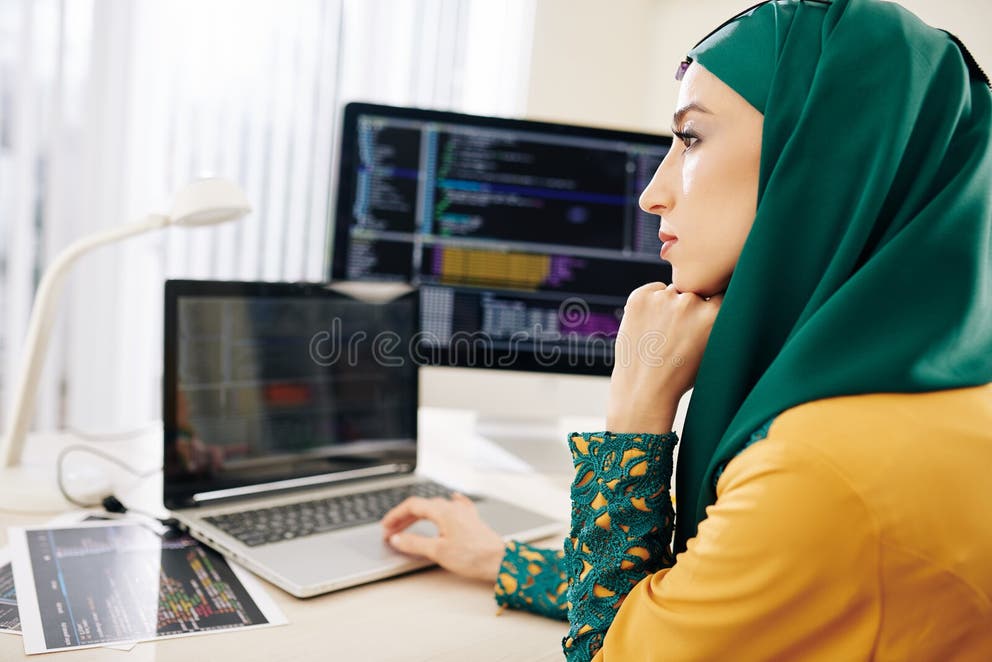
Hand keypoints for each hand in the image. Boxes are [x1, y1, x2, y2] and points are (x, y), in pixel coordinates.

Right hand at [380, 493, 505, 582]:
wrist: (500, 561)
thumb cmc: (473, 556)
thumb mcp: (438, 551)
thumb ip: (414, 543)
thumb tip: (397, 538)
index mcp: (443, 511)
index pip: (412, 506)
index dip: (395, 516)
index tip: (385, 527)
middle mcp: (453, 507)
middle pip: (422, 506)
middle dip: (404, 518)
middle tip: (391, 531)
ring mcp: (464, 513)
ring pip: (436, 507)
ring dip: (419, 515)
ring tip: (409, 524)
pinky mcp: (471, 521)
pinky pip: (455, 506)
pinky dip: (445, 507)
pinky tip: (451, 500)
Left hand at [608, 282, 722, 432]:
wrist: (645, 390)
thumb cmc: (682, 375)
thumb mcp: (714, 349)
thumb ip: (720, 322)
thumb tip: (721, 295)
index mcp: (715, 314)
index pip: (719, 293)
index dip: (710, 306)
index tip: (702, 319)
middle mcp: (691, 302)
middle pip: (694, 292)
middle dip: (689, 307)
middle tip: (677, 334)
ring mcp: (663, 298)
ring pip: (672, 292)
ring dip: (669, 306)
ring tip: (661, 335)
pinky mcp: (640, 298)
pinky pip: (652, 290)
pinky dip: (650, 303)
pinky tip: (648, 328)